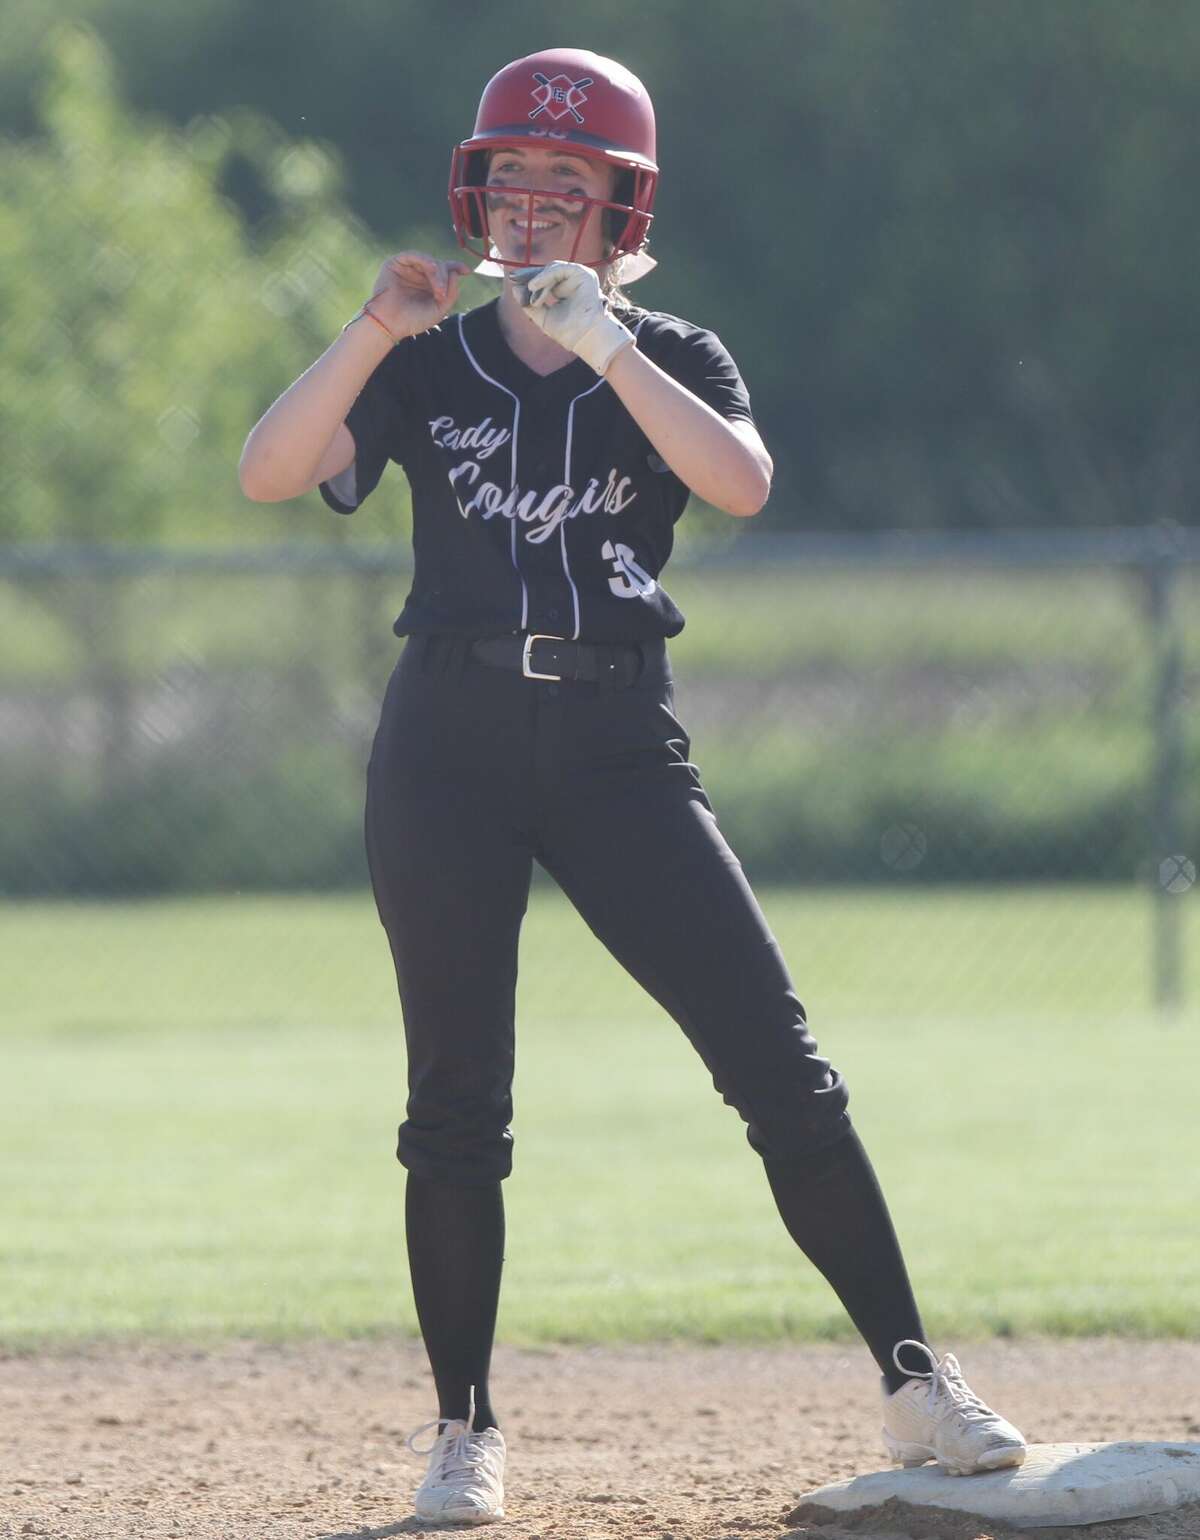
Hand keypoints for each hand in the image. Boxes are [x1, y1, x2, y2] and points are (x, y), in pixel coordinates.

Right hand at [362, 252, 470, 340]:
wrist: (390, 324)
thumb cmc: (412, 320)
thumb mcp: (439, 310)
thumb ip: (451, 294)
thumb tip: (456, 273)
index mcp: (429, 285)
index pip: (445, 271)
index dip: (455, 267)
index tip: (466, 270)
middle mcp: (419, 275)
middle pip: (439, 266)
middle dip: (444, 278)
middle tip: (441, 294)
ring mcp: (408, 268)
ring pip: (428, 261)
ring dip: (436, 272)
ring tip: (438, 289)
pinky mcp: (396, 263)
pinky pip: (413, 255)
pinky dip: (424, 260)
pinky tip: (431, 268)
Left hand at [509, 262, 633, 375]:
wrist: (584, 338)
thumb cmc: (568, 332)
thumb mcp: (542, 317)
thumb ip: (529, 305)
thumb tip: (515, 289)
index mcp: (563, 291)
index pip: (544, 280)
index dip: (529, 279)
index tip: (513, 281)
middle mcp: (571, 282)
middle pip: (547, 271)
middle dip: (530, 274)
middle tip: (514, 277)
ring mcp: (578, 277)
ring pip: (552, 269)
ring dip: (538, 280)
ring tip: (530, 290)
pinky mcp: (583, 274)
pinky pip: (560, 269)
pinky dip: (546, 276)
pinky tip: (535, 285)